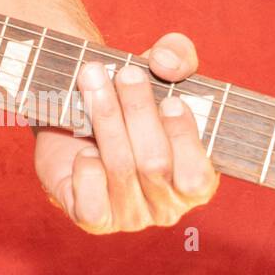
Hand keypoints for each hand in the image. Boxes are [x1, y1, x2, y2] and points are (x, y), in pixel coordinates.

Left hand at [34, 32, 218, 232]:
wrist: (77, 116)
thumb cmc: (130, 99)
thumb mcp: (159, 69)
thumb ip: (178, 56)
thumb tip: (166, 61)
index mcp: (196, 182)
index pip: (197, 176)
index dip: (185, 138)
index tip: (170, 99)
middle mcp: (166, 206)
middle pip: (153, 164)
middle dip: (137, 113)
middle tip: (124, 73)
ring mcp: (129, 216)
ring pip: (119, 170)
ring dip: (105, 119)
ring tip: (91, 78)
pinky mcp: (93, 219)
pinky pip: (91, 205)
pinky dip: (86, 172)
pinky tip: (81, 147)